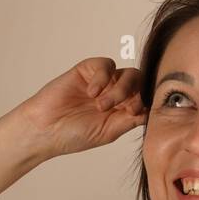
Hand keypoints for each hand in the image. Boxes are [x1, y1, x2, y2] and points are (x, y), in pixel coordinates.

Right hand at [17, 57, 145, 157]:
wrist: (45, 129)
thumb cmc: (73, 135)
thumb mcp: (109, 132)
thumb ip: (131, 120)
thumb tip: (153, 111)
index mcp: (123, 109)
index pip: (146, 98)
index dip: (146, 101)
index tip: (134, 112)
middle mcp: (116, 93)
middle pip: (140, 83)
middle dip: (135, 94)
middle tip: (125, 108)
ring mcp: (102, 82)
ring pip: (127, 73)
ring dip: (120, 89)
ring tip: (101, 105)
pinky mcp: (87, 71)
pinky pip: (105, 64)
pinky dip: (103, 77)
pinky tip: (91, 93)